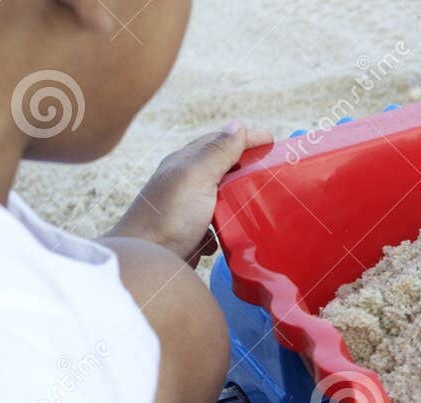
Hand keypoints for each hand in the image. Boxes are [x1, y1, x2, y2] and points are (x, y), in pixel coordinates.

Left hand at [109, 122, 272, 265]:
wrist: (146, 261)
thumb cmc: (169, 217)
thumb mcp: (196, 177)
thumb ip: (217, 153)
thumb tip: (237, 124)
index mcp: (185, 164)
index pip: (219, 141)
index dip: (246, 138)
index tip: (274, 141)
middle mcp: (185, 182)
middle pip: (221, 165)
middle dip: (246, 162)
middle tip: (274, 165)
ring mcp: (188, 209)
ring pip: (221, 193)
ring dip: (242, 192)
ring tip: (265, 196)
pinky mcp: (192, 233)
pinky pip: (218, 221)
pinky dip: (232, 219)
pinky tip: (241, 227)